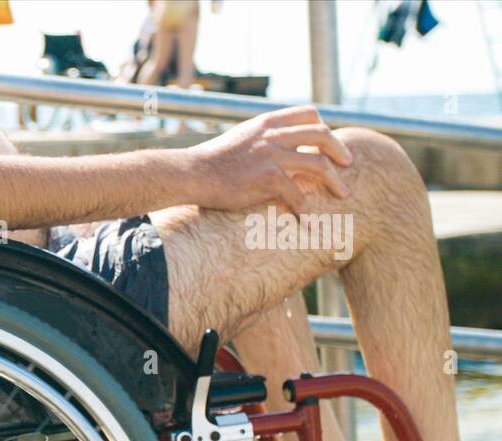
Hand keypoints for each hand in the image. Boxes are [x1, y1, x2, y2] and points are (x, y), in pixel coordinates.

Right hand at [187, 106, 354, 213]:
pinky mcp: (268, 178)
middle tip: (348, 164)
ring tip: (343, 194)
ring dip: (335, 181)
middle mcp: (274, 135)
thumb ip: (260, 138)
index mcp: (267, 122)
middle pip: (322, 135)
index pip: (308, 114)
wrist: (191, 173)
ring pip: (319, 164)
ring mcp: (273, 156)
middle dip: (340, 150)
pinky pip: (298, 196)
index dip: (323, 126)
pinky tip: (310, 225)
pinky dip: (307, 213)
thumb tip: (273, 147)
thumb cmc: (210, 161)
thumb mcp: (239, 138)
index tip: (328, 143)